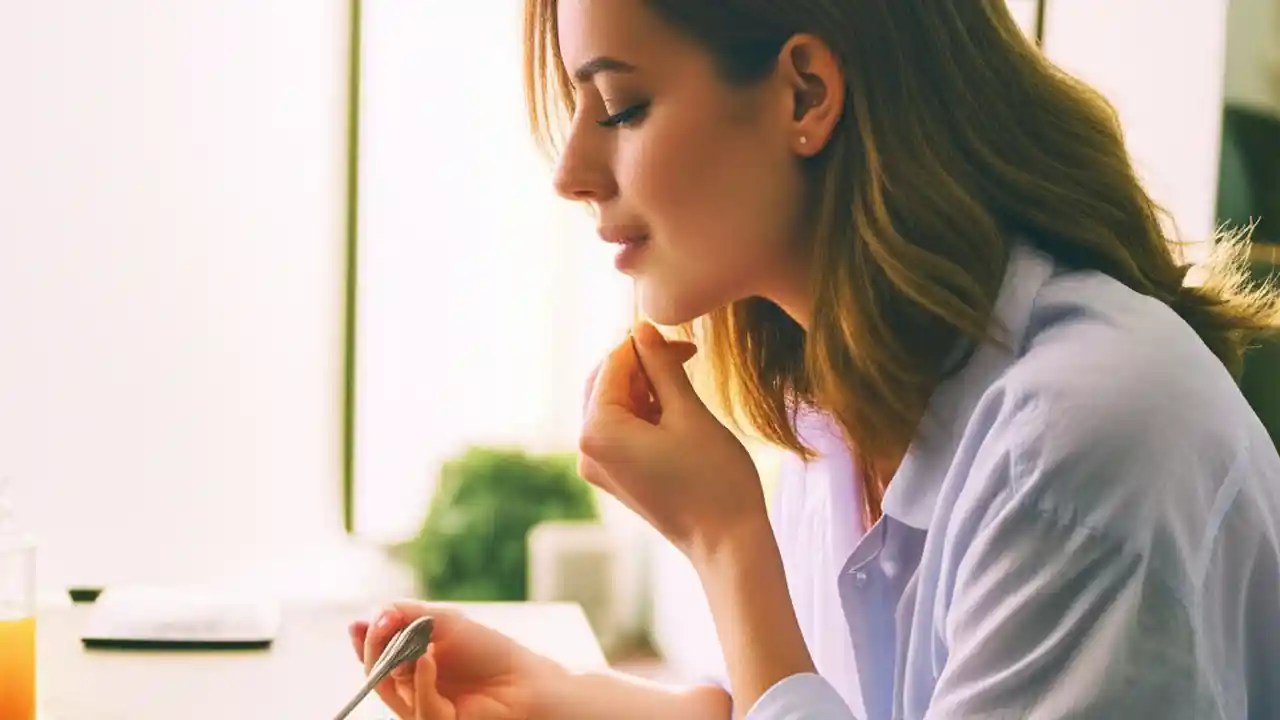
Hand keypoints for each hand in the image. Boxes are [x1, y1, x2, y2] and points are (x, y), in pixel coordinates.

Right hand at [348, 602, 561, 719]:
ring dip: (395, 662)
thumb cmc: (490, 653)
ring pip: (390, 693)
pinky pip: (419, 709)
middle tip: (383, 626)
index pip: (378, 654)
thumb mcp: (446, 623)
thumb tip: (375, 614)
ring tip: (415, 641)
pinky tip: (428, 660)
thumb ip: (409, 616)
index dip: (365, 641)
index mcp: (414, 662)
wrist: (525, 682)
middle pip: (377, 673)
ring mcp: (422, 709)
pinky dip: (421, 683)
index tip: (359, 625)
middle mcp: (413, 688)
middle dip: (374, 648)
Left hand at [579, 321, 767, 557]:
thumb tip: (642, 328)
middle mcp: (587, 450)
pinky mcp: (614, 477)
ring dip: (646, 388)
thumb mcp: (688, 412)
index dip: (648, 345)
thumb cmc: (714, 479)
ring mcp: (597, 467)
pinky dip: (644, 414)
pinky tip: (676, 414)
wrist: (726, 543)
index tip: (686, 344)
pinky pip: (620, 430)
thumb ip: (661, 367)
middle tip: (687, 357)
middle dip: (643, 365)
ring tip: (686, 389)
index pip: (613, 364)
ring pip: (614, 405)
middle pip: (606, 383)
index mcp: (598, 431)